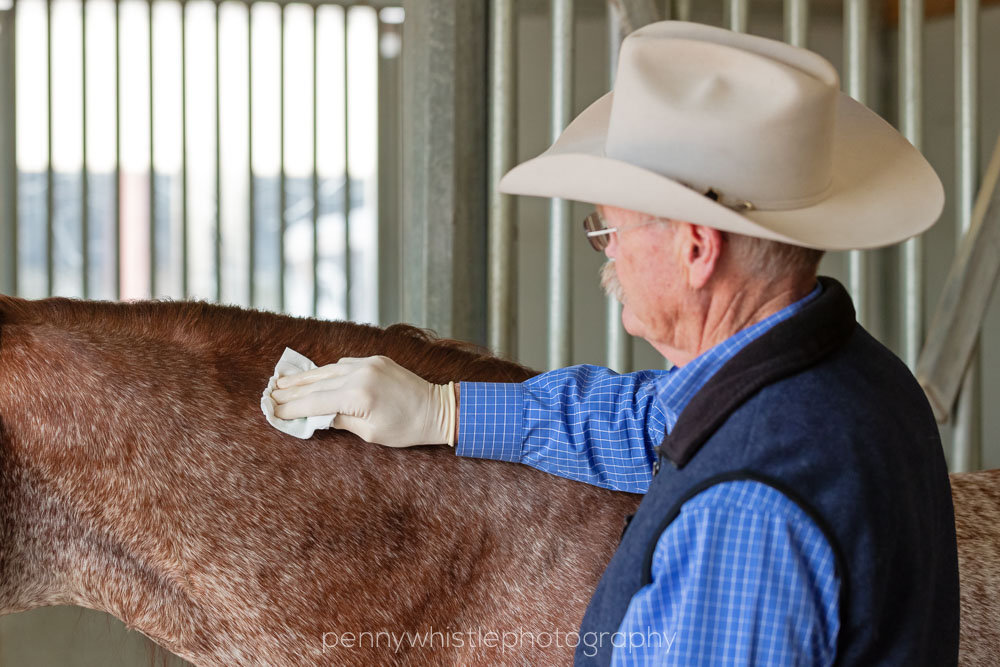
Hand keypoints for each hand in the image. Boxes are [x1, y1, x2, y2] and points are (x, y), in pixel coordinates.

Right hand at [271, 355, 455, 446]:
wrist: (438, 409)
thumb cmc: (406, 429)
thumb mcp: (369, 433)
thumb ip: (340, 421)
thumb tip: (316, 416)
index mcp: (358, 396)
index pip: (315, 403)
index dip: (291, 408)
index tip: (272, 411)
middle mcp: (360, 373)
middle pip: (316, 383)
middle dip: (291, 390)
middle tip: (268, 394)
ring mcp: (368, 363)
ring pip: (328, 370)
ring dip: (305, 377)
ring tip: (282, 382)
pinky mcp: (376, 359)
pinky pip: (344, 365)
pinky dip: (327, 372)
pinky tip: (313, 377)